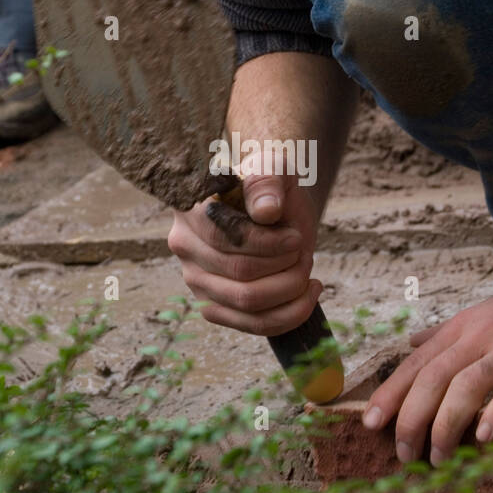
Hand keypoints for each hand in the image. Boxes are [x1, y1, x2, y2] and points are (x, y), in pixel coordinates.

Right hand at [168, 170, 321, 335]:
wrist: (268, 206)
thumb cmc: (268, 185)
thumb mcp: (272, 167)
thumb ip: (267, 180)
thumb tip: (267, 211)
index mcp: (190, 209)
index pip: (227, 239)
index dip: (269, 244)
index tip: (297, 238)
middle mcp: (185, 247)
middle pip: (240, 274)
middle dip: (285, 265)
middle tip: (303, 249)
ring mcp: (196, 280)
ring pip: (248, 303)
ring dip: (291, 289)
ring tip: (305, 267)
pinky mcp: (215, 305)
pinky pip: (253, 325)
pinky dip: (290, 314)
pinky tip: (307, 292)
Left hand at [362, 256, 492, 466]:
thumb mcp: (484, 315)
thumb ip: (447, 333)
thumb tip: (411, 343)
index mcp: (462, 328)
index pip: (416, 363)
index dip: (391, 393)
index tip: (368, 423)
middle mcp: (480, 335)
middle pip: (433, 376)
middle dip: (411, 416)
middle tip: (401, 453)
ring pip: (466, 383)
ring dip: (447, 423)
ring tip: (437, 458)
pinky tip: (485, 436)